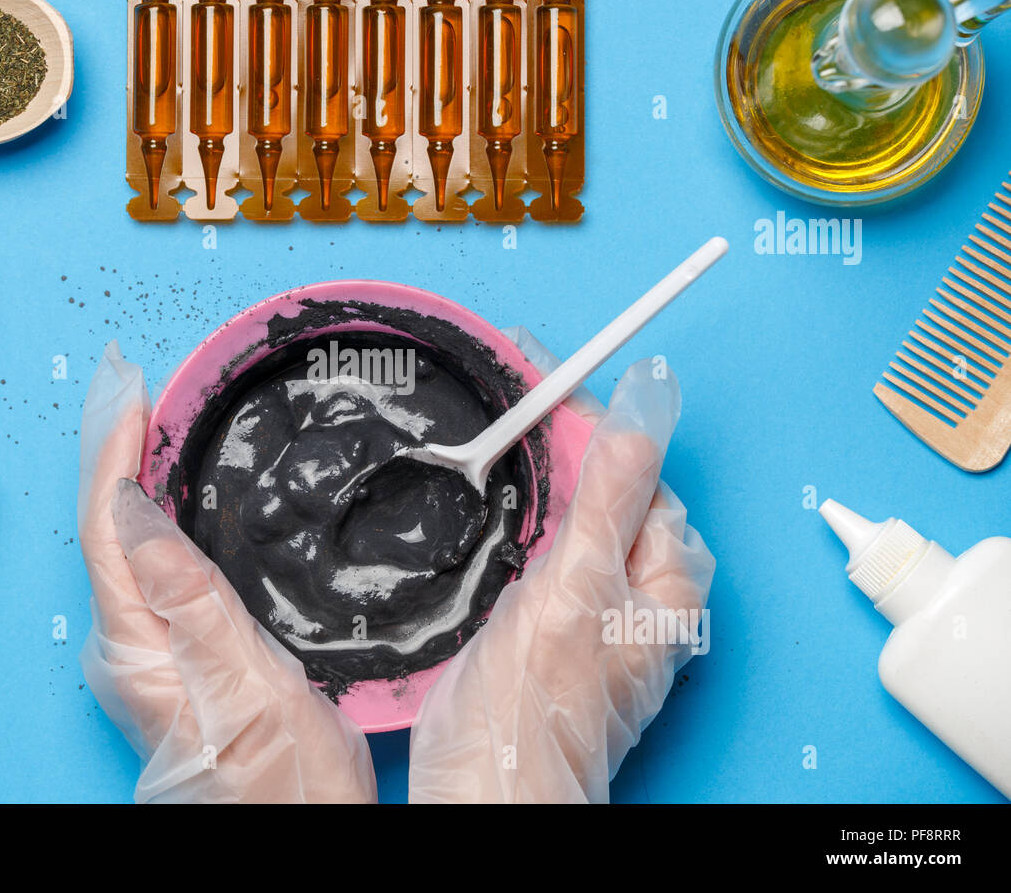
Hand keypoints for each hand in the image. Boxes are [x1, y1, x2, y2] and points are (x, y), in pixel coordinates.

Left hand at [78, 343, 376, 802]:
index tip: (127, 387)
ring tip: (146, 413)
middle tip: (128, 379)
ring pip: (126, 539)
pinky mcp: (171, 655)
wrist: (286, 836)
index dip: (112, 448)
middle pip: (104, 523)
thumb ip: (189, 600)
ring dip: (132, 470)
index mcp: (135, 643)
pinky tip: (176, 490)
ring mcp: (146, 650)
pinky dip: (158, 507)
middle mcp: (127, 642)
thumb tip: (131, 510)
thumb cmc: (277, 780)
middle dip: (114, 444)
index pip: (105, 523)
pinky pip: (150, 561)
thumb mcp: (245, 687)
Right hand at [408, 359, 714, 802]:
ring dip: (549, 474)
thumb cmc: (533, 713)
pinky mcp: (569, 628)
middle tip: (517, 394)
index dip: (591, 415)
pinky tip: (505, 510)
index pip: (638, 468)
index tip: (540, 369)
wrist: (492, 789)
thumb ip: (609, 499)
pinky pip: (561, 551)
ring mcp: (607, 612)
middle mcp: (646, 595)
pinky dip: (534, 517)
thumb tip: (645, 413)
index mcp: (667, 581)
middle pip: (616, 488)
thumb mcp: (574, 589)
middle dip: (570, 437)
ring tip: (507, 434)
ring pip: (586, 518)